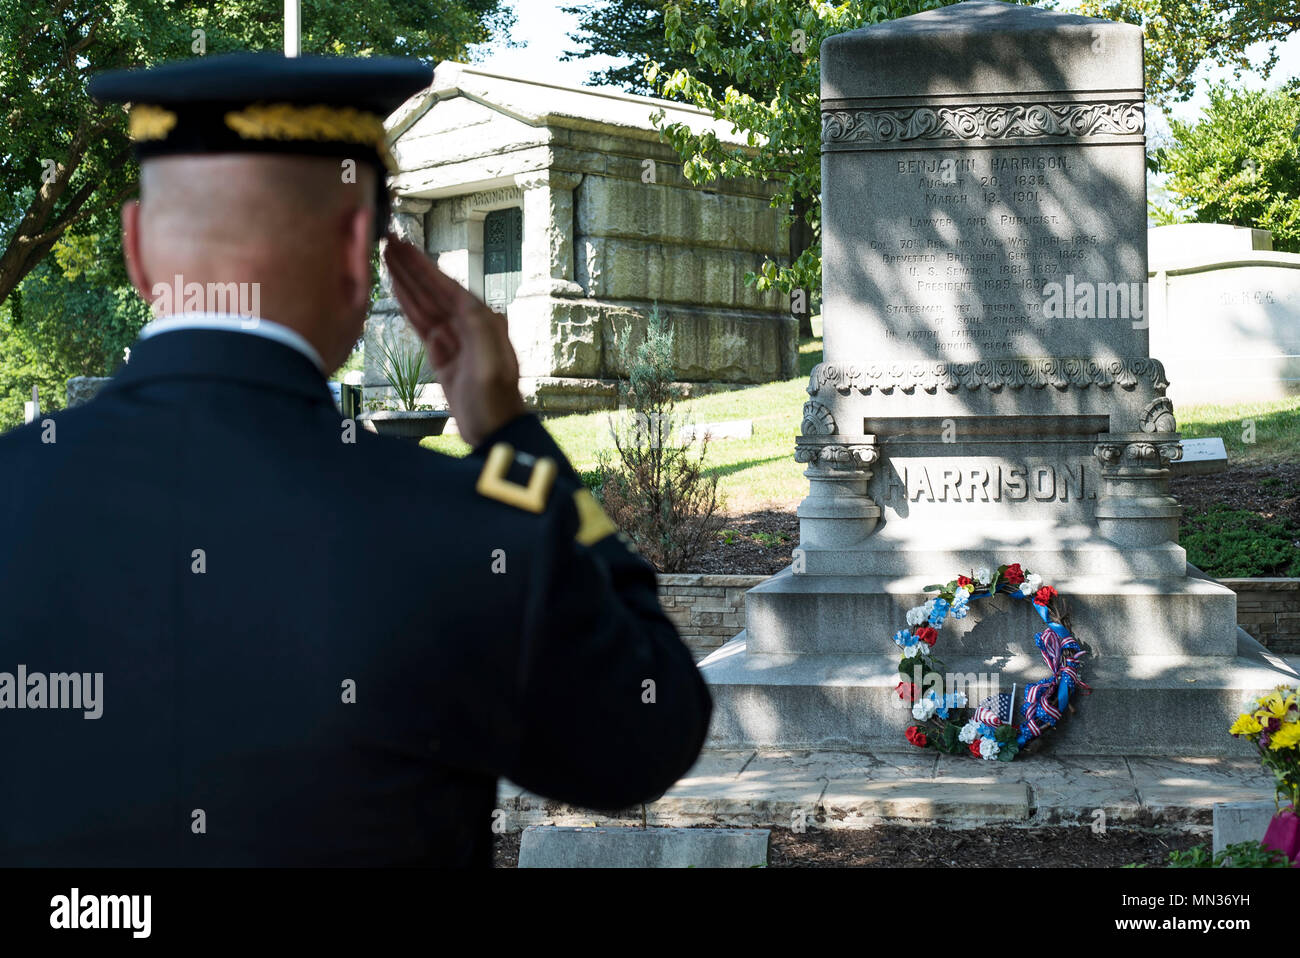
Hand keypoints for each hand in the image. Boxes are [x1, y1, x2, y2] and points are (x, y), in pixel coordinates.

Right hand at [382, 234, 524, 445]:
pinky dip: (409, 305)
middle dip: (411, 266)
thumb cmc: (495, 401)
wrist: (493, 430)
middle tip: (388, 241)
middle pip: (434, 289)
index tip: (403, 245)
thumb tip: (464, 300)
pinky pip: (422, 324)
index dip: (423, 265)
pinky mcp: (443, 355)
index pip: (447, 286)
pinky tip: (397, 290)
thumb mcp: (489, 365)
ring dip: (406, 281)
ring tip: (387, 258)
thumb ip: (478, 331)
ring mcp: (455, 339)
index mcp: (482, 321)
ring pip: (425, 303)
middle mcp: (469, 325)